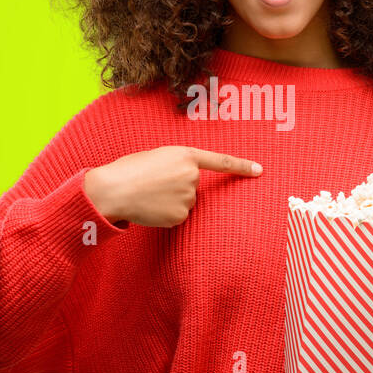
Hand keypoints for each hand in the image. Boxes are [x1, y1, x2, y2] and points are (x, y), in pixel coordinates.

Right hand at [83, 146, 262, 227]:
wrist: (112, 190)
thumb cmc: (129, 170)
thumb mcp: (156, 157)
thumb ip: (177, 166)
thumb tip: (183, 184)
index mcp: (186, 155)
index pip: (221, 162)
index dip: (241, 166)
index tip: (259, 170)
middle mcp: (192, 176)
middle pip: (193, 186)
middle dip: (177, 186)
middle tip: (152, 182)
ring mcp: (187, 198)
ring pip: (185, 202)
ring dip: (170, 200)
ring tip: (148, 194)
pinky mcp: (180, 217)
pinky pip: (177, 216)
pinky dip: (165, 214)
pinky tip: (150, 208)